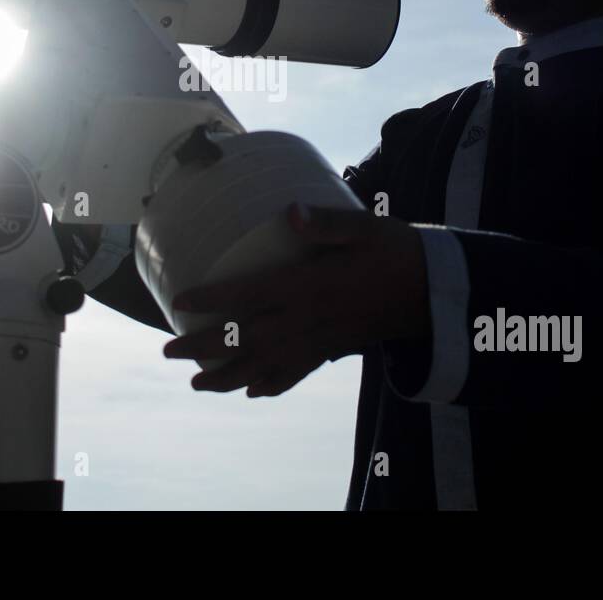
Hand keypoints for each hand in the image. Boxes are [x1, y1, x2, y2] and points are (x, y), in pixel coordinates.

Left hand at [161, 202, 429, 396]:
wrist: (433, 291)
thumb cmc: (395, 250)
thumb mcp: (364, 227)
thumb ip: (326, 222)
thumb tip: (290, 211)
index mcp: (310, 285)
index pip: (250, 294)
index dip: (213, 299)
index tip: (180, 301)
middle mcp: (308, 319)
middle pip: (245, 340)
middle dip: (204, 348)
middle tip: (168, 352)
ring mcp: (319, 340)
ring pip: (264, 366)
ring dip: (227, 376)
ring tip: (197, 383)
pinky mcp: (332, 350)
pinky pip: (296, 374)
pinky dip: (271, 384)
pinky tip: (252, 390)